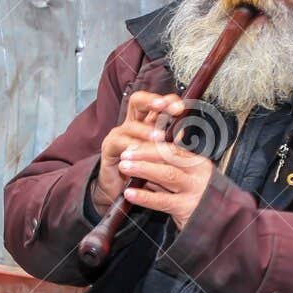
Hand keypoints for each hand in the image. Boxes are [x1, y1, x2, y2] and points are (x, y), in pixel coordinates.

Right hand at [92, 91, 181, 212]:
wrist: (121, 191)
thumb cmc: (142, 172)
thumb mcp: (160, 156)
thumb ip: (169, 142)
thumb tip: (183, 131)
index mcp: (146, 123)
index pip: (156, 103)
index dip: (167, 101)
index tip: (179, 108)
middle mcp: (131, 124)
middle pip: (137, 101)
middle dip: (151, 101)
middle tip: (163, 106)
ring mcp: (119, 134)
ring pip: (132, 125)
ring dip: (146, 130)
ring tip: (158, 137)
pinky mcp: (109, 147)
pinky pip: (120, 143)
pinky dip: (131, 147)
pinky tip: (139, 152)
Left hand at [118, 141, 213, 230]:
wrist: (217, 227)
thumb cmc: (198, 201)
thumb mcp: (186, 182)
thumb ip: (168, 171)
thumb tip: (141, 158)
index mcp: (199, 164)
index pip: (172, 150)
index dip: (150, 147)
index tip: (132, 148)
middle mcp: (199, 174)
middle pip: (169, 158)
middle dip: (144, 155)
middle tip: (124, 155)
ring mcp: (195, 191)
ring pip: (167, 175)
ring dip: (143, 169)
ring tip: (124, 168)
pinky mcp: (187, 208)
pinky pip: (162, 201)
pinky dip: (144, 196)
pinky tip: (129, 193)